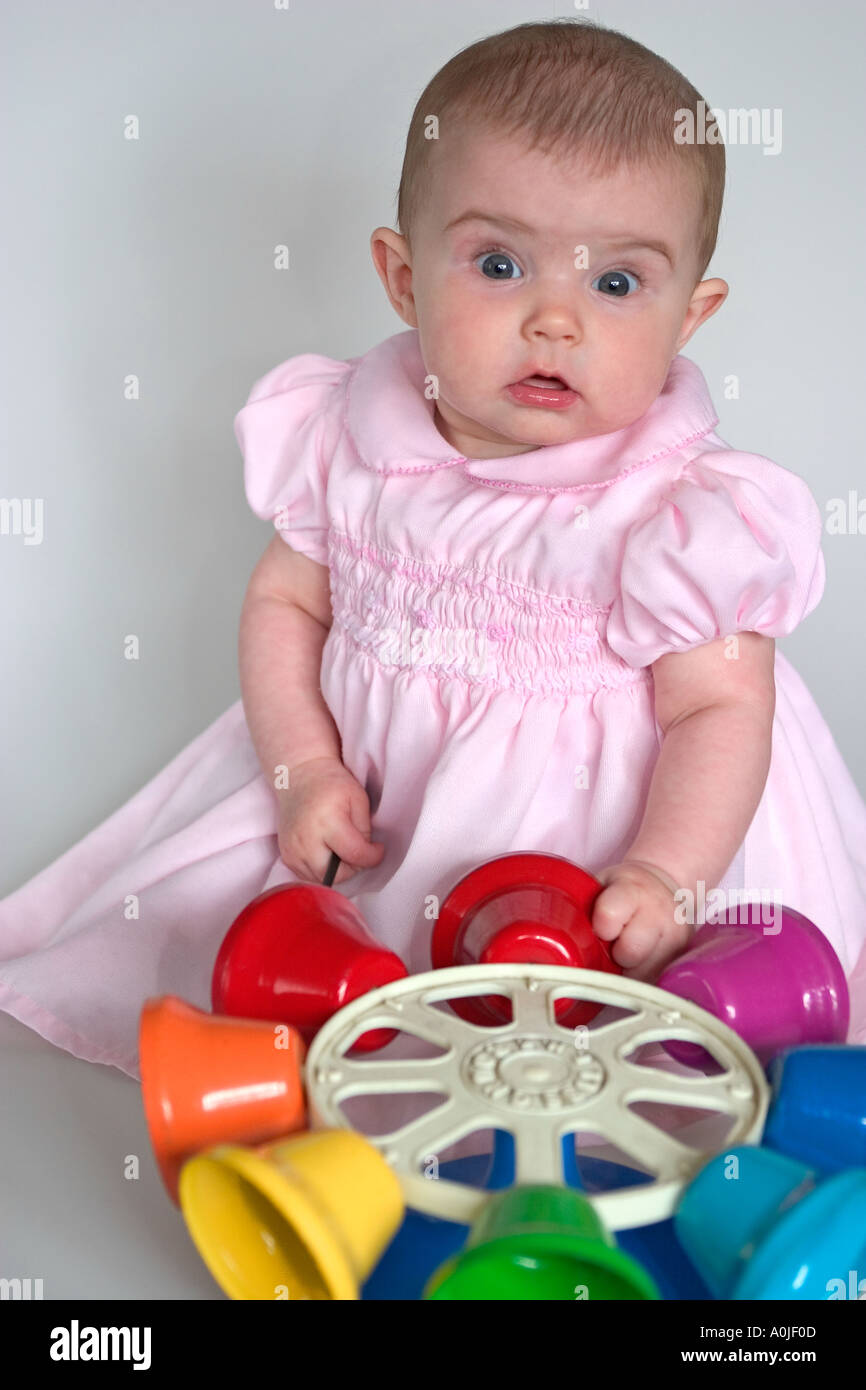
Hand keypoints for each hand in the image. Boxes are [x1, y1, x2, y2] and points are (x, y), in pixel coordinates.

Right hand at [276, 757, 385, 886]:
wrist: (299, 777)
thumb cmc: (332, 784)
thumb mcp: (358, 798)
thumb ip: (364, 829)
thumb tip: (364, 854)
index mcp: (327, 821)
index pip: (354, 854)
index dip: (372, 857)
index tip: (378, 850)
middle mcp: (306, 839)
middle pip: (336, 875)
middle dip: (353, 868)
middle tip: (359, 852)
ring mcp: (292, 849)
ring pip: (321, 880)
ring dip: (337, 872)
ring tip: (343, 852)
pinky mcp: (286, 855)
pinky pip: (307, 876)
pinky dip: (321, 871)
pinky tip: (328, 854)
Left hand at [591, 860, 691, 979]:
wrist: (663, 887)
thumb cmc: (622, 891)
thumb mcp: (600, 886)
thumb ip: (585, 909)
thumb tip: (561, 944)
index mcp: (631, 890)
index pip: (609, 916)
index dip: (600, 928)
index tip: (599, 929)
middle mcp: (658, 912)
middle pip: (630, 953)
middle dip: (616, 955)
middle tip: (613, 944)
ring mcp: (676, 936)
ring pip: (643, 973)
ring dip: (629, 969)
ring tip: (627, 950)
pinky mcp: (685, 955)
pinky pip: (656, 979)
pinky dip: (643, 975)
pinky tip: (641, 959)